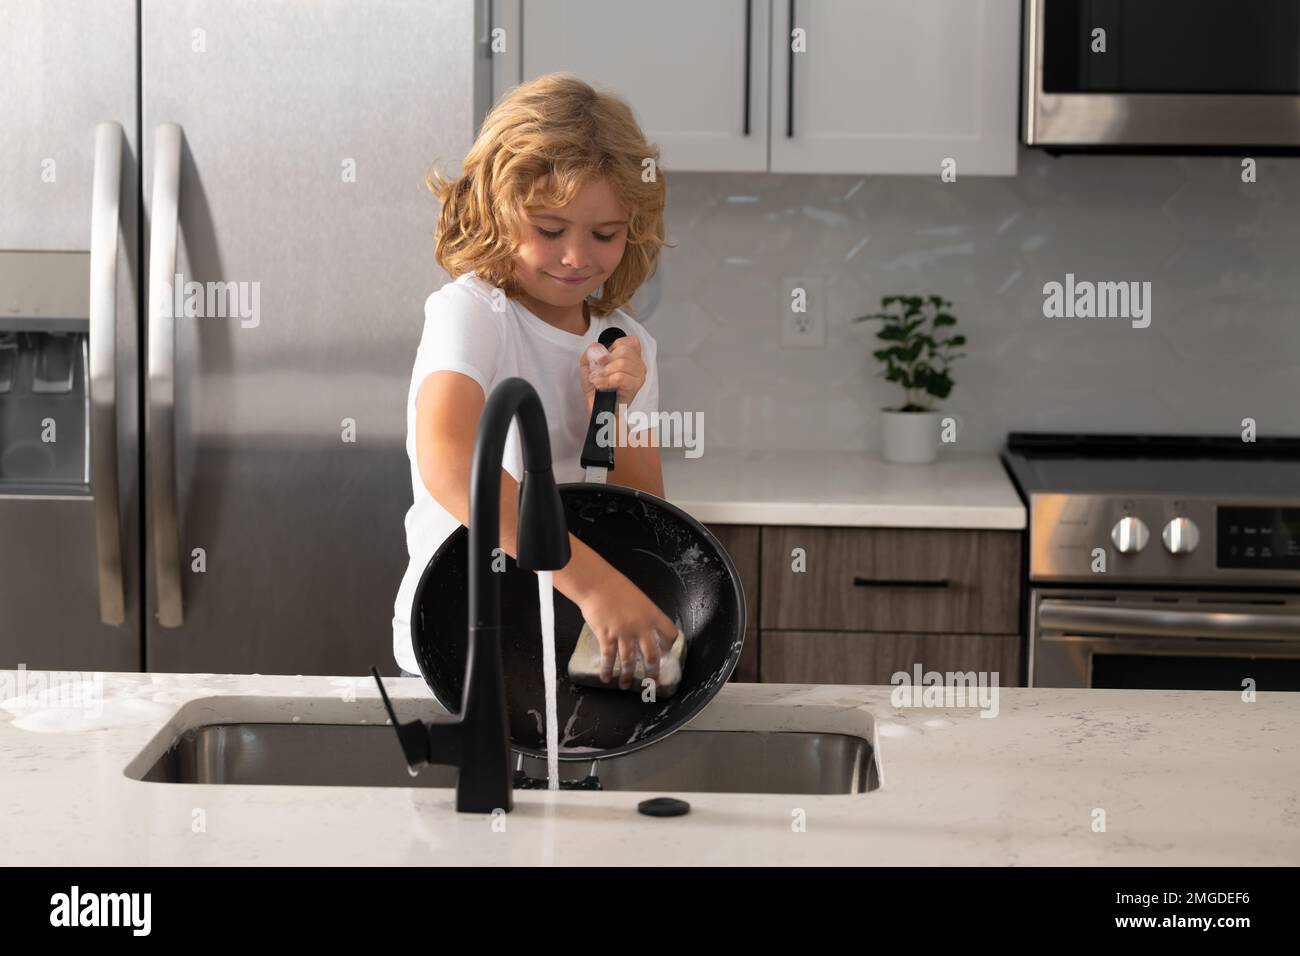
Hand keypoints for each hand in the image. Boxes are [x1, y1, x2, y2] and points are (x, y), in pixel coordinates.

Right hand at [574, 563, 677, 689]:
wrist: (596, 585)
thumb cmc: (616, 587)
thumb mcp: (638, 599)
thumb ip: (644, 615)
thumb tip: (644, 629)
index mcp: (652, 615)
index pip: (670, 634)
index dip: (668, 646)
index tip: (664, 652)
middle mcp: (641, 627)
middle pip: (651, 655)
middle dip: (652, 672)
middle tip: (651, 682)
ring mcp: (623, 634)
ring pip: (629, 661)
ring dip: (627, 676)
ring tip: (625, 685)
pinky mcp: (607, 637)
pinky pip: (608, 658)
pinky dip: (607, 670)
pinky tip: (606, 678)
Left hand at [580, 336, 644, 411]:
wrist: (598, 411)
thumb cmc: (597, 390)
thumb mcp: (589, 366)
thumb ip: (591, 352)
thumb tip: (598, 348)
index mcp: (631, 359)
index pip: (632, 342)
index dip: (616, 345)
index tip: (605, 358)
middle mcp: (639, 367)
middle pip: (625, 351)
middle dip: (606, 360)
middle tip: (597, 371)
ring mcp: (638, 378)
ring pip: (622, 363)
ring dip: (604, 372)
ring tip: (597, 379)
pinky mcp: (634, 388)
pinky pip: (620, 377)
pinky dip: (606, 380)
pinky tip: (600, 385)